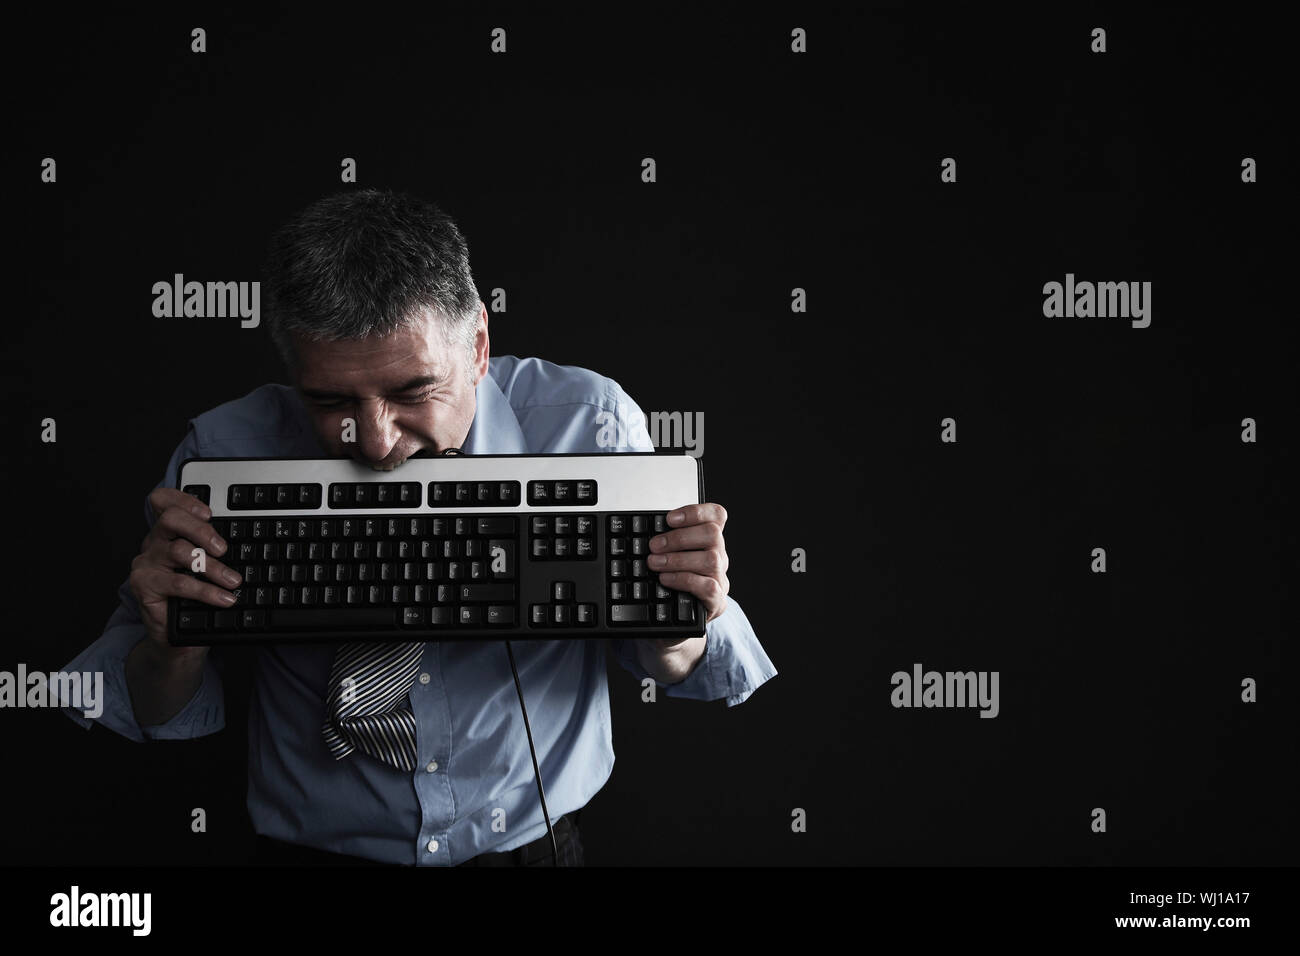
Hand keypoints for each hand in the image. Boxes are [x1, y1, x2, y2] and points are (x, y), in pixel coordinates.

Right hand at [129, 487, 239, 658]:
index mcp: (168, 533)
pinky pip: (179, 583)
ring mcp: (146, 563)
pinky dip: (206, 591)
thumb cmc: (194, 599)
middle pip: (170, 519)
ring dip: (212, 567)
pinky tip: (224, 598)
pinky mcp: (144, 585)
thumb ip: (214, 551)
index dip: (184, 500)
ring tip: (233, 581)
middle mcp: (154, 543)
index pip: (164, 502)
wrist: (177, 637)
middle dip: (202, 530)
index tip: (209, 513)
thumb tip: (244, 547)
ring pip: (179, 552)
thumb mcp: (207, 568)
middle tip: (223, 549)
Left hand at [647, 502, 729, 635]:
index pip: (717, 516)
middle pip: (713, 534)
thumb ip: (663, 543)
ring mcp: (720, 580)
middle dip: (679, 537)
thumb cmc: (668, 587)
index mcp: (709, 542)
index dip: (696, 512)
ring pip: (712, 559)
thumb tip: (645, 532)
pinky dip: (684, 580)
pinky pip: (709, 586)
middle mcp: (719, 558)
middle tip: (654, 546)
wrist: (672, 626)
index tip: (669, 519)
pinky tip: (666, 580)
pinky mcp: (716, 602)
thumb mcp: (665, 559)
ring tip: (654, 564)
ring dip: (678, 559)